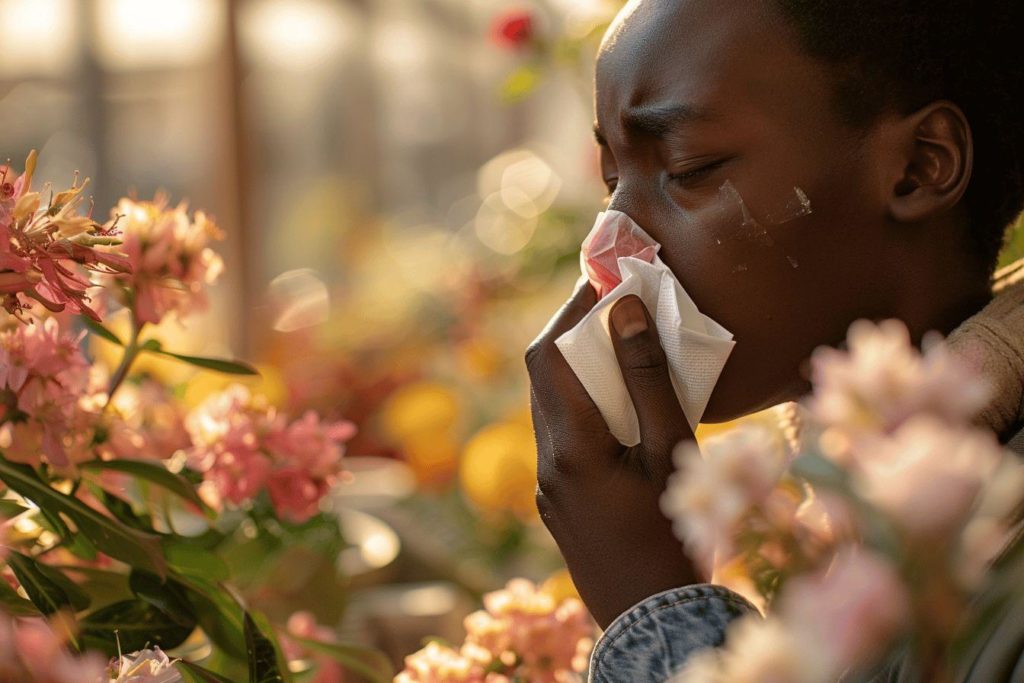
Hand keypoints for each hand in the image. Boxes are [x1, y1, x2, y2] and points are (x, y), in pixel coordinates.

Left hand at [527, 281, 700, 628]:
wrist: (653, 621)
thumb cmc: (674, 535)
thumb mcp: (671, 452)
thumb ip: (648, 378)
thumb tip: (626, 308)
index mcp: (570, 447)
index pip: (549, 356)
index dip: (571, 311)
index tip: (604, 280)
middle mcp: (546, 464)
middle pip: (544, 379)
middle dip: (574, 337)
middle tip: (617, 311)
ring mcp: (547, 487)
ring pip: (550, 410)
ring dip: (579, 375)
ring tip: (625, 354)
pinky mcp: (557, 504)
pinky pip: (560, 440)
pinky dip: (583, 410)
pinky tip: (622, 412)